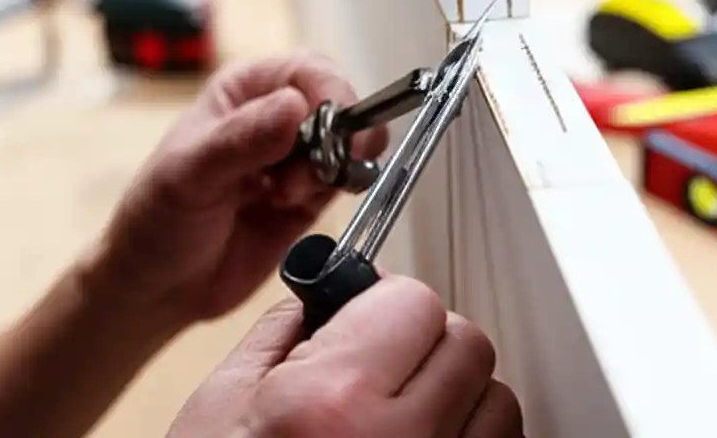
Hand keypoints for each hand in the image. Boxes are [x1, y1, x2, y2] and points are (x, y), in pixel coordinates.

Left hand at [84, 54, 388, 325]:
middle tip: (322, 169)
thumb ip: (242, 141)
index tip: (336, 124)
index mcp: (244, 90)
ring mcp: (297, 159)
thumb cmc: (156, 221)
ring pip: (351, 144)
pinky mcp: (310, 198)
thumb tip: (296, 106)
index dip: (331, 90)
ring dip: (335, 169)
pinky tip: (292, 208)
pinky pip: (347, 181)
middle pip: (341, 103)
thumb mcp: (189, 176)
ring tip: (288, 197)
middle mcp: (276, 116)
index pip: (308, 70)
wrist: (157, 289)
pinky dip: (337, 191)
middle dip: (342, 135)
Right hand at [167, 277, 523, 437]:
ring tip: (399, 425)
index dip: (385, 308)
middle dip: (424, 348)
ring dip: (457, 401)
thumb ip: (284, 333)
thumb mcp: (220, 409)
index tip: (366, 325)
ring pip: (497, 402)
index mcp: (332, 404)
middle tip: (380, 375)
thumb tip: (337, 291)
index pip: (415, 302)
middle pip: (466, 345)